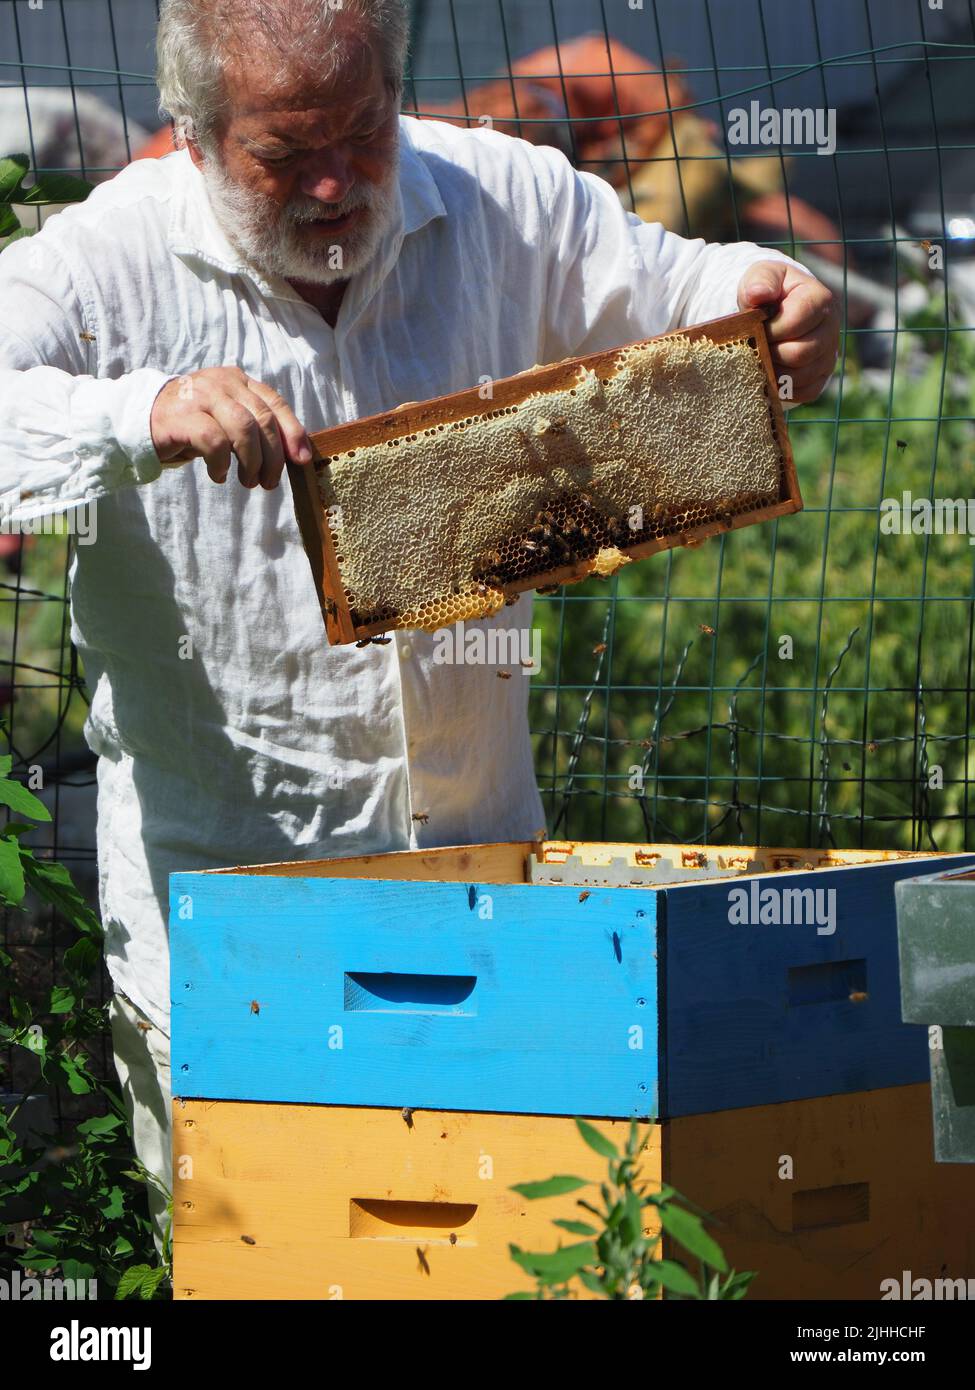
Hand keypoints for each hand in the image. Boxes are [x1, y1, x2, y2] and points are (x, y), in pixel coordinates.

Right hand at [150, 367, 312, 488]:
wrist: (141, 420)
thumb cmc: (193, 425)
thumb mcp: (228, 419)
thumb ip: (256, 426)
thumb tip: (296, 454)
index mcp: (237, 380)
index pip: (275, 402)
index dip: (293, 432)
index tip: (302, 460)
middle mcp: (221, 383)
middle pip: (262, 420)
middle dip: (273, 457)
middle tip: (269, 482)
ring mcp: (200, 396)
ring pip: (243, 429)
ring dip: (252, 462)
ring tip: (247, 481)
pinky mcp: (182, 417)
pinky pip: (215, 442)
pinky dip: (222, 464)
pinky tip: (218, 475)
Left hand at [737, 261, 838, 404]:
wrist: (776, 311)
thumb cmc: (768, 293)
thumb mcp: (762, 276)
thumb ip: (761, 280)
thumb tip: (757, 294)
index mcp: (820, 299)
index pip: (797, 322)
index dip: (771, 329)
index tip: (757, 327)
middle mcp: (831, 327)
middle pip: (799, 353)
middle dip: (771, 353)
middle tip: (757, 346)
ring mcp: (830, 354)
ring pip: (801, 376)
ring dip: (775, 372)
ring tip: (761, 359)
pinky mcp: (822, 376)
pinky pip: (805, 392)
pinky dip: (784, 389)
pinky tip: (771, 374)